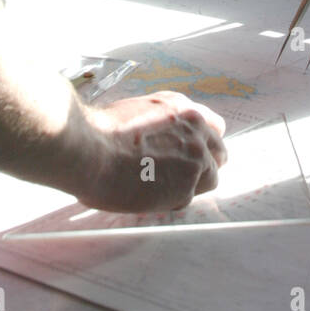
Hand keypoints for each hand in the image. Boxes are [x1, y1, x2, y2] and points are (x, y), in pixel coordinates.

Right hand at [78, 91, 226, 211]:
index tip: (192, 153)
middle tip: (179, 176)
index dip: (202, 143)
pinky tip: (149, 196)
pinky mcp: (187, 186)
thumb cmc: (101, 131)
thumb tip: (163, 140)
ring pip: (209, 178)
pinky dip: (172, 201)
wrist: (90, 149)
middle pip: (218, 153)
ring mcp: (195, 158)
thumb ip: (162, 125)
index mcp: (183, 109)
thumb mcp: (139, 111)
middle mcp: (196, 129)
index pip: (213, 127)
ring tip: (159, 188)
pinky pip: (187, 199)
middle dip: (203, 165)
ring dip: (190, 185)